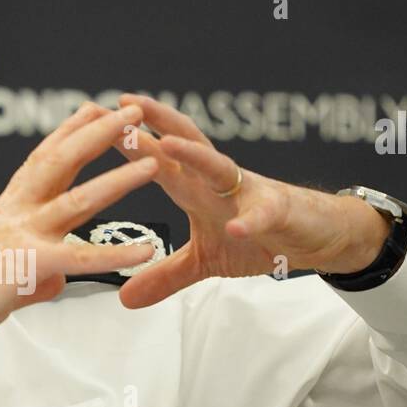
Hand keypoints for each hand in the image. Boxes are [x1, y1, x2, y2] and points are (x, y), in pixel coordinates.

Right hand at [0, 102, 161, 345]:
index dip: (72, 130)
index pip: (44, 157)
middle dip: (101, 133)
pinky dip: (115, 255)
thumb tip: (56, 283)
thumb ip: (37, 273)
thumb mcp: (4, 273)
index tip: (95, 106)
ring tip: (154, 162)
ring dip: (119, 178)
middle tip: (134, 110)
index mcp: (9, 206)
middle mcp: (17, 211)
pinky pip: (80, 260)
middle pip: (64, 160)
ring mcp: (23, 235)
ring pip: (79, 200)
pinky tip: (146, 252)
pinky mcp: (28, 266)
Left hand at [110, 94, 389, 308]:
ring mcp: (249, 192)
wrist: (315, 237)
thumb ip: (164, 275)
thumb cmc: (258, 237)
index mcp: (195, 188)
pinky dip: (249, 222)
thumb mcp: (203, 262)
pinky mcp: (279, 212)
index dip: (125, 140)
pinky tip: (236, 230)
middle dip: (152, 124)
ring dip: (191, 156)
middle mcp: (218, 181)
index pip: (155, 157)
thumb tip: (125, 299)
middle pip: (182, 143)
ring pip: (218, 167)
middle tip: (120, 107)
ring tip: (164, 147)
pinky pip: (263, 214)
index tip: (90, 119)